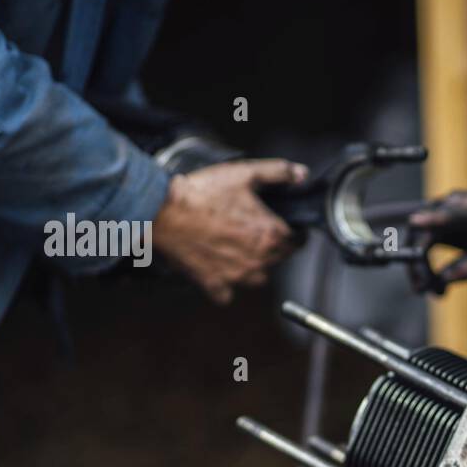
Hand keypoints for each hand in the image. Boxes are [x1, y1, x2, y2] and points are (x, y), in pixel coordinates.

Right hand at [153, 158, 308, 303]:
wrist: (164, 212)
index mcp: (270, 235)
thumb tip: (301, 174)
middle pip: (278, 259)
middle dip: (272, 247)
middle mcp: (259, 260)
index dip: (290, 231)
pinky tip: (218, 268)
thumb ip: (278, 172)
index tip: (279, 226)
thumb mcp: (245, 174)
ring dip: (253, 267)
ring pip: (257, 278)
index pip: (296, 240)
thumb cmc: (204, 193)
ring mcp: (237, 276)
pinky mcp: (215, 285)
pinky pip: (227, 294)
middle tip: (253, 232)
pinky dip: (225, 285)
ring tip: (238, 250)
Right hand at [408, 190, 466, 289]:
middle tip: (422, 290)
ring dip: (417, 268)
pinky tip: (436, 285)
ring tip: (436, 292)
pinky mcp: (431, 221)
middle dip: (418, 263)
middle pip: (423, 230)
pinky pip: (418, 244)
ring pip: (415, 239)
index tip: (415, 223)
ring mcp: (438, 210)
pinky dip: (422, 266)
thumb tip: (442, 280)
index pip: (450, 214)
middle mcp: (451, 205)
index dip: (432, 219)